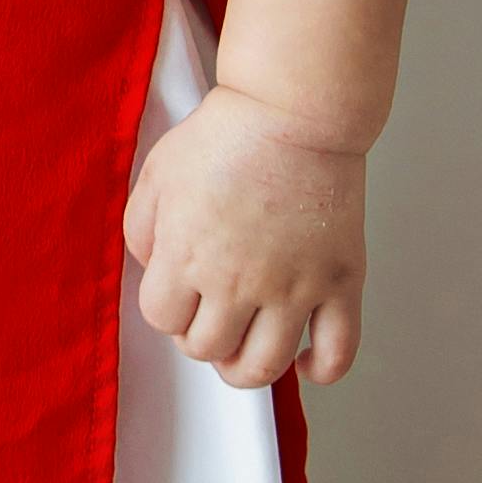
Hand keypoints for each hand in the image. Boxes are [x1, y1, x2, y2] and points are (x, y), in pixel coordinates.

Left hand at [125, 82, 370, 388]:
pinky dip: (319, 370)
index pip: (162, 320)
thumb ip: (141, 231)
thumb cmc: (225, 135)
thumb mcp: (156, 174)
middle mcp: (238, 283)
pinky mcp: (339, 283)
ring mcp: (294, 288)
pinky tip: (303, 360)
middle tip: (210, 315)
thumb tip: (154, 272)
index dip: (167, 309)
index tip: (179, 293)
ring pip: (263, 367)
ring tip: (245, 347)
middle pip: (207, 350)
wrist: (294, 112)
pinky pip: (337, 353)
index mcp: (187, 257)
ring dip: (245, 367)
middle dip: (200, 337)